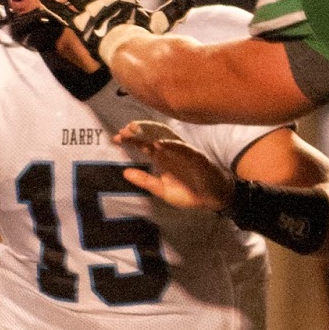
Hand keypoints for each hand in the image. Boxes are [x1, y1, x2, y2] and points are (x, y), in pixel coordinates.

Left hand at [115, 120, 232, 211]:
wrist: (212, 199)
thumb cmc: (188, 192)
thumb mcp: (162, 189)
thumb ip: (145, 181)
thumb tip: (124, 173)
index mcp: (163, 158)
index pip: (144, 145)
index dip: (131, 140)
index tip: (116, 138)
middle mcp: (172, 152)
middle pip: (153, 137)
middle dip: (139, 132)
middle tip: (124, 130)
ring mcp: (184, 152)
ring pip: (167, 138)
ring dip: (152, 133)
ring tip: (138, 130)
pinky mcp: (197, 157)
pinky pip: (184, 149)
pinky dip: (172, 145)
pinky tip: (160, 144)